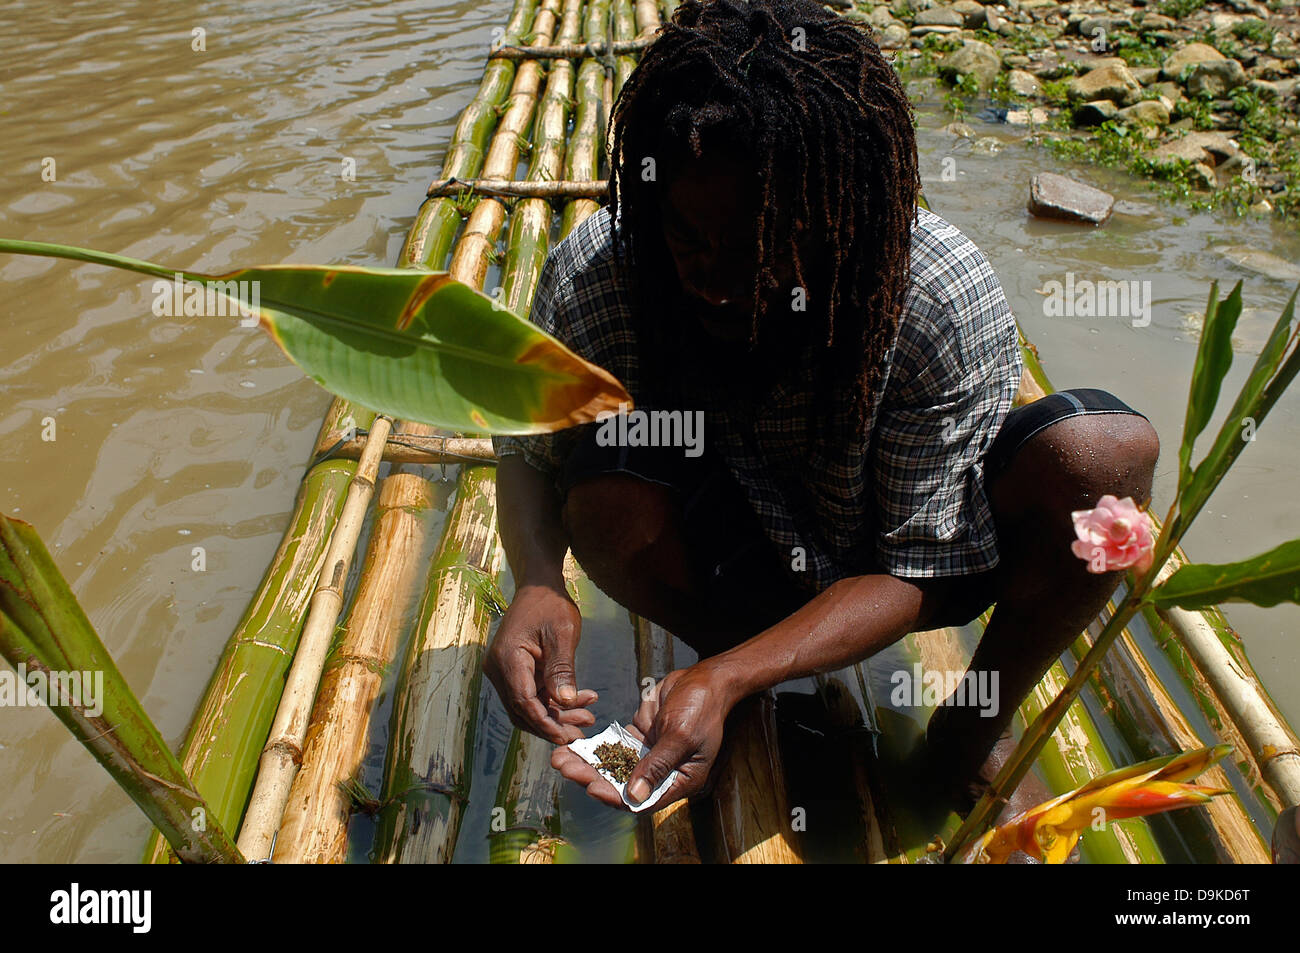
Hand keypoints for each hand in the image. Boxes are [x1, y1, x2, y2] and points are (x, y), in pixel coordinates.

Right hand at [483, 583, 596, 743]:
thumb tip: (565, 701)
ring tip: (588, 717)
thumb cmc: (550, 604)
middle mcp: (499, 669)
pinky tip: (580, 701)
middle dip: (553, 724)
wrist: (539, 586)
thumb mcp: (562, 633)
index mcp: (507, 660)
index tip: (566, 737)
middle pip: (523, 710)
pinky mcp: (515, 672)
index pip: (523, 701)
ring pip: (529, 706)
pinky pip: (532, 695)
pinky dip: (554, 701)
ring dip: (557, 715)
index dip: (544, 723)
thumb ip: (562, 668)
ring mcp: (505, 672)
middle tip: (582, 734)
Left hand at [550, 661, 736, 809]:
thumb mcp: (681, 736)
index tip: (590, 786)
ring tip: (559, 757)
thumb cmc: (702, 708)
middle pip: (622, 784)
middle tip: (564, 768)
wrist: (706, 680)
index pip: (643, 799)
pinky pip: (613, 747)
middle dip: (591, 777)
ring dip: (588, 764)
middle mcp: (662, 773)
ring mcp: (649, 755)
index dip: (615, 796)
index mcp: (679, 780)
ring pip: (613, 766)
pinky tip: (573, 745)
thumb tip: (635, 795)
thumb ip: (657, 764)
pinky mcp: (639, 737)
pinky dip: (594, 748)